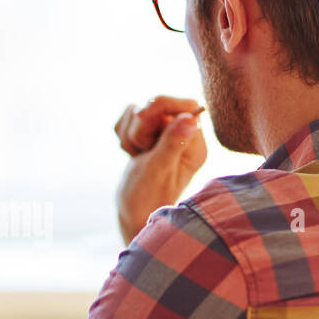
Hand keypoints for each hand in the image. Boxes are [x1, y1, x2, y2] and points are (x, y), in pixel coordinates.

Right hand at [114, 96, 206, 244]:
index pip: (184, 104)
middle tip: (141, 149)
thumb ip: (172, 142)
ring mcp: (164, 135)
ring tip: (136, 155)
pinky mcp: (148, 136)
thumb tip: (191, 117)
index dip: (161, 105)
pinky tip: (130, 153)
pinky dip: (124, 135)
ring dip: (130, 133)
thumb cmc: (148, 199)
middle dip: (141, 125)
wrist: (133, 214)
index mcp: (194, 144)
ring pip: (140, 111)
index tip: (142, 117)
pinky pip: (129, 119)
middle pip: (159, 104)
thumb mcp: (159, 170)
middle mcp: (183, 136)